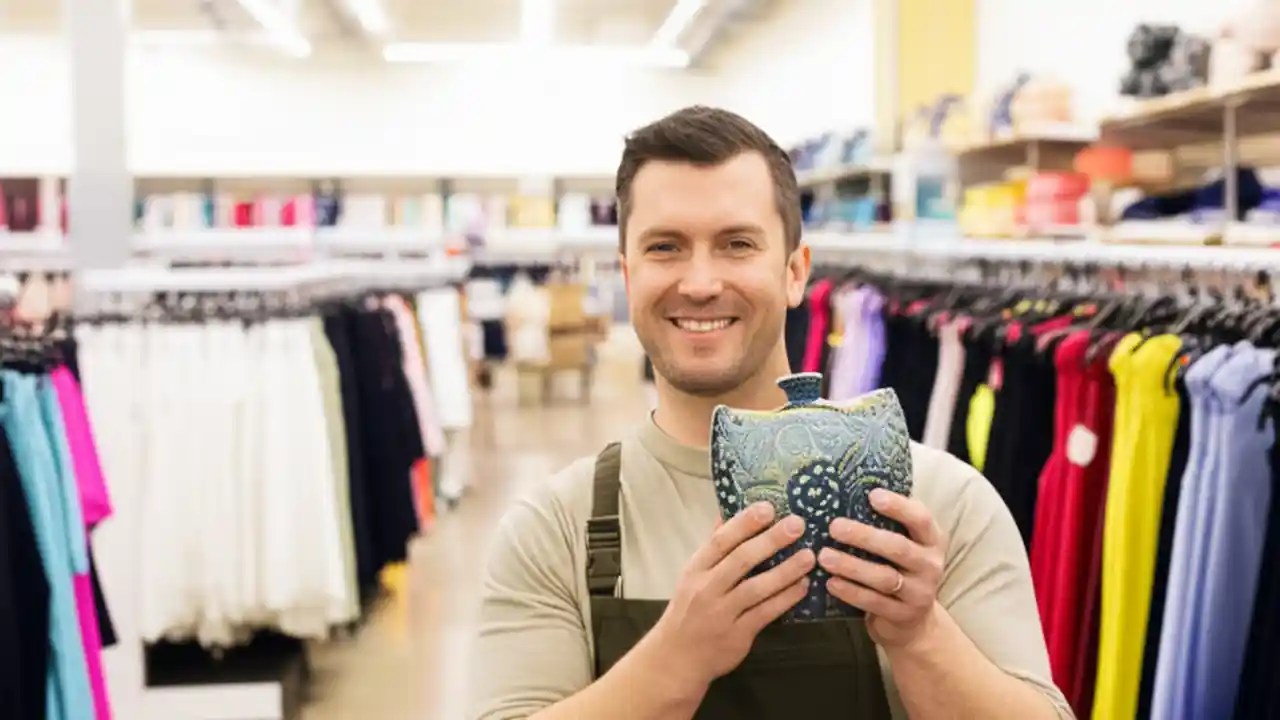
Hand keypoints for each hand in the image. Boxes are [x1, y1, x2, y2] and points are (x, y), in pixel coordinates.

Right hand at [645, 502, 814, 691]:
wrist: (677, 658)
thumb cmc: (689, 610)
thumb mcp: (692, 576)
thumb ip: (713, 547)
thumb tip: (726, 513)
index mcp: (696, 569)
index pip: (721, 541)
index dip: (744, 523)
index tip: (768, 507)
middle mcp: (707, 588)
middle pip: (741, 560)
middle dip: (771, 540)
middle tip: (797, 524)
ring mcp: (722, 613)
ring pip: (757, 588)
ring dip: (786, 571)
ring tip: (808, 556)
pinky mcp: (737, 635)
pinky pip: (766, 613)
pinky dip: (786, 598)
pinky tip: (803, 586)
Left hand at [818, 488, 946, 648]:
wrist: (914, 621)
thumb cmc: (899, 570)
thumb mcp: (904, 545)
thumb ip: (886, 525)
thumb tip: (845, 495)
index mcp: (932, 541)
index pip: (921, 519)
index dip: (899, 507)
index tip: (872, 495)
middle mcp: (931, 565)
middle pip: (898, 548)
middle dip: (865, 536)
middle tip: (834, 527)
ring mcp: (919, 593)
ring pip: (884, 577)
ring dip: (851, 566)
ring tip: (824, 556)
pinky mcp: (903, 616)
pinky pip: (874, 602)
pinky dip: (851, 592)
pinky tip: (830, 583)